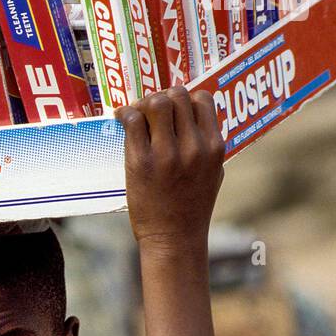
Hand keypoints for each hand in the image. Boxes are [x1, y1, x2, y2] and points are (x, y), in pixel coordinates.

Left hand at [116, 88, 225, 253]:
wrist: (173, 240)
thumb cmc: (192, 209)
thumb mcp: (213, 174)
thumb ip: (208, 144)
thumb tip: (196, 115)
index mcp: (214, 147)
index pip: (202, 99)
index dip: (186, 98)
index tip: (173, 108)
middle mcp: (193, 147)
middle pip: (178, 95)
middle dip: (163, 97)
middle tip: (151, 110)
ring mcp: (167, 154)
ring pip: (156, 102)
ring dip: (144, 103)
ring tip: (136, 114)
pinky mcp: (141, 162)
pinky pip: (132, 121)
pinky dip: (125, 113)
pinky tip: (121, 118)